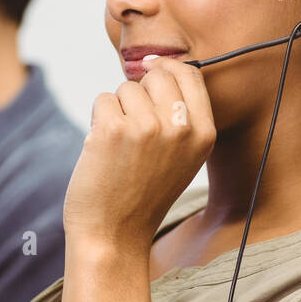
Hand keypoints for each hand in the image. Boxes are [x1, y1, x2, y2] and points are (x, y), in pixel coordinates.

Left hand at [63, 55, 215, 249]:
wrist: (113, 235)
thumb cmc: (142, 194)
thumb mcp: (181, 157)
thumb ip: (179, 115)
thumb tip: (156, 66)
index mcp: (204, 133)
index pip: (189, 73)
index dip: (166, 68)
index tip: (149, 73)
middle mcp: (180, 128)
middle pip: (156, 75)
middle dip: (138, 92)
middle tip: (132, 128)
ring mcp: (147, 127)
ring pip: (125, 89)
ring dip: (116, 111)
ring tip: (119, 148)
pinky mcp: (113, 130)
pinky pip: (103, 100)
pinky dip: (97, 120)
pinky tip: (103, 150)